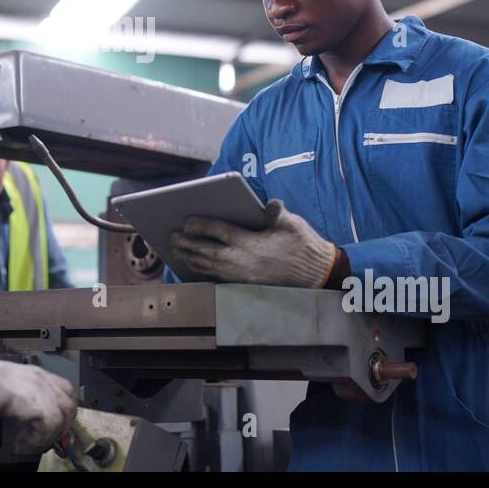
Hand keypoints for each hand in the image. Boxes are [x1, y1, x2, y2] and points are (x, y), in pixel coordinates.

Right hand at [0, 353, 77, 454]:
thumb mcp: (15, 382)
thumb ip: (26, 394)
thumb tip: (30, 412)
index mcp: (40, 375)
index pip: (66, 390)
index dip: (66, 408)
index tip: (61, 421)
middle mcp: (45, 382)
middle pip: (68, 407)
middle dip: (62, 426)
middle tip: (50, 438)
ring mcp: (44, 394)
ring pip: (58, 421)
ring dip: (46, 437)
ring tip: (32, 445)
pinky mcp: (38, 407)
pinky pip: (45, 430)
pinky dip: (35, 441)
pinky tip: (23, 445)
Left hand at [170, 198, 336, 286]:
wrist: (318, 275)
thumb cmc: (304, 245)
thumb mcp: (292, 223)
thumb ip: (276, 211)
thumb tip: (268, 203)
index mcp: (251, 243)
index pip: (218, 232)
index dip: (200, 225)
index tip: (185, 220)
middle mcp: (242, 261)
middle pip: (206, 252)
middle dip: (187, 244)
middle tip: (170, 236)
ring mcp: (243, 276)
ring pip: (209, 267)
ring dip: (191, 258)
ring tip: (177, 250)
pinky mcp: (246, 284)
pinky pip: (218, 276)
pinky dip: (203, 270)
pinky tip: (194, 265)